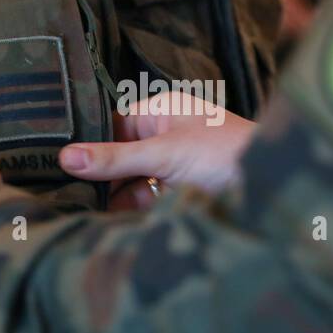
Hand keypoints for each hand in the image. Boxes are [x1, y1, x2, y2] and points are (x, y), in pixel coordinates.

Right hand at [58, 93, 256, 208]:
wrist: (277, 185)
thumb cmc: (226, 154)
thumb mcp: (164, 154)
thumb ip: (115, 159)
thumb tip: (65, 157)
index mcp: (161, 110)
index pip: (110, 126)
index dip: (86, 147)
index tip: (56, 168)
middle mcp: (166, 132)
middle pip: (118, 155)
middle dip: (100, 177)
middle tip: (67, 198)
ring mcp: (175, 162)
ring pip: (132, 180)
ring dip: (116, 198)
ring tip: (87, 214)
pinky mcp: (183, 189)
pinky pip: (149, 198)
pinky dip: (135, 210)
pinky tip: (115, 223)